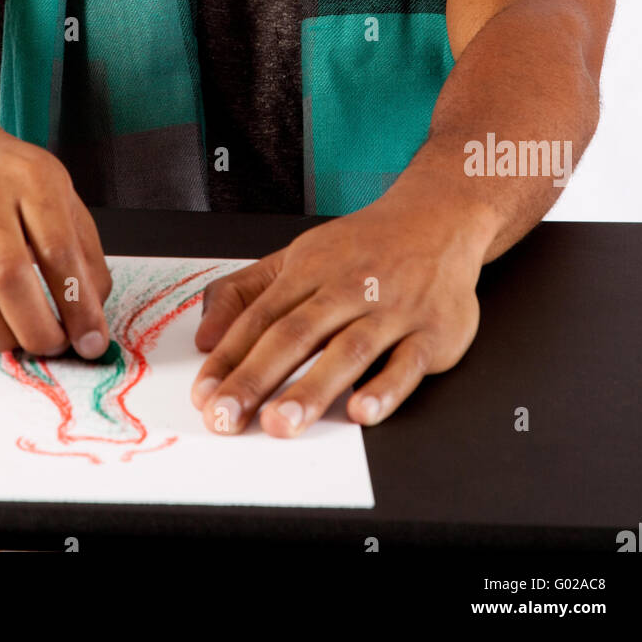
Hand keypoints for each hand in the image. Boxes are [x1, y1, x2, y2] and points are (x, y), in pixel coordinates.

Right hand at [0, 124, 111, 358]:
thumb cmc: (13, 182)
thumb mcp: (63, 198)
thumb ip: (85, 255)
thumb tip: (92, 320)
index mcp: (31, 180)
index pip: (57, 250)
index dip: (77, 305)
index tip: (92, 340)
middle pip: (7, 275)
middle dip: (37, 328)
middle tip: (55, 347)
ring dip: (0, 334)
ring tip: (22, 340)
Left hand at [190, 190, 493, 435]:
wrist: (437, 218)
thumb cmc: (361, 249)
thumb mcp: (297, 257)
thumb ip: (246, 294)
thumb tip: (204, 337)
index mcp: (310, 270)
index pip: (260, 317)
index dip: (230, 357)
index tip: (204, 395)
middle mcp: (348, 287)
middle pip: (296, 334)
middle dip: (257, 378)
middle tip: (226, 418)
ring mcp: (393, 309)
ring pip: (349, 350)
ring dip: (312, 388)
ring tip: (281, 424)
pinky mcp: (432, 331)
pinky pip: (408, 361)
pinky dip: (385, 388)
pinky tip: (361, 411)